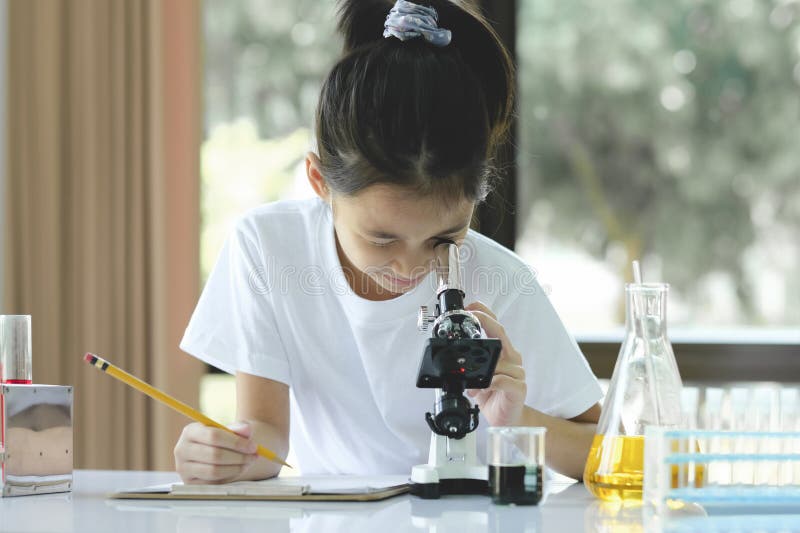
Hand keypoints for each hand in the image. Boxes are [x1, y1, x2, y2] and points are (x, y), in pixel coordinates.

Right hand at [174, 421, 258, 483]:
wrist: (211, 450)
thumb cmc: (221, 438)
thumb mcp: (228, 429)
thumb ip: (238, 428)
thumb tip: (246, 430)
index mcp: (190, 431)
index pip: (213, 436)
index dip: (236, 442)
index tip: (253, 446)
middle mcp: (182, 449)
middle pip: (214, 455)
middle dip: (239, 457)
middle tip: (254, 456)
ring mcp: (184, 468)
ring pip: (214, 471)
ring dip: (236, 468)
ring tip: (248, 463)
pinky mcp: (189, 483)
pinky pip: (213, 483)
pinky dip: (229, 477)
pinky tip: (237, 470)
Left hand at [465, 301, 526, 426]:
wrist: (506, 418)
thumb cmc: (492, 395)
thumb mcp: (476, 376)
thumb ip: (468, 363)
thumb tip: (451, 355)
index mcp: (502, 351)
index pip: (496, 325)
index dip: (484, 313)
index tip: (470, 307)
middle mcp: (511, 358)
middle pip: (501, 334)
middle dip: (485, 323)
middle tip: (470, 319)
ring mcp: (517, 373)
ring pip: (502, 359)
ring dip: (484, 364)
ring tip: (471, 372)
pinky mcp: (518, 389)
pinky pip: (507, 381)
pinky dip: (495, 382)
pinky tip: (486, 385)